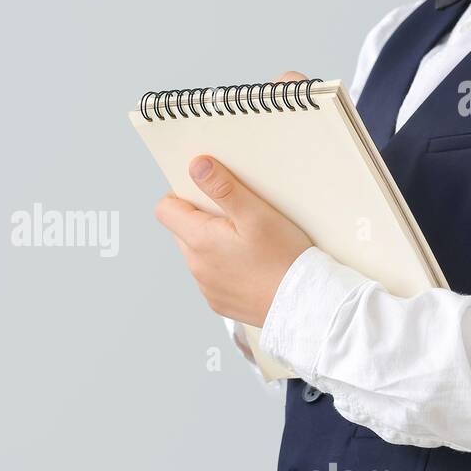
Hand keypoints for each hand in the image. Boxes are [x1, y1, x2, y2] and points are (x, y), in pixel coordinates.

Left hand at [153, 72, 314, 327]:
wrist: (305, 304)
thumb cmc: (284, 259)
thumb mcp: (256, 214)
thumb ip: (223, 188)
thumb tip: (196, 166)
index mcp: (199, 241)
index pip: (165, 210)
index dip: (181, 196)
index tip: (205, 193)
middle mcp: (196, 267)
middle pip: (182, 232)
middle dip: (202, 220)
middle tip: (236, 217)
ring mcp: (206, 287)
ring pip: (198, 254)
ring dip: (213, 244)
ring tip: (248, 243)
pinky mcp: (219, 302)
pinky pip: (212, 277)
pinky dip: (225, 267)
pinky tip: (251, 265)